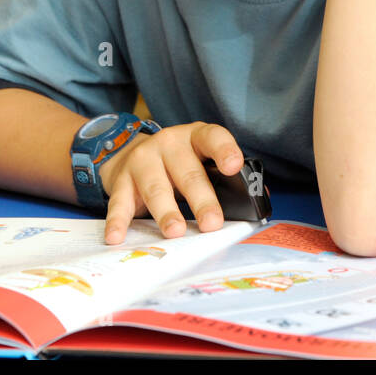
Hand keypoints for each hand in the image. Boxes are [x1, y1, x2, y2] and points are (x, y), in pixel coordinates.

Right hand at [101, 122, 243, 244]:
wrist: (130, 155)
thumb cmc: (178, 164)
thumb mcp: (201, 162)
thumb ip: (226, 179)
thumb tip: (258, 199)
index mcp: (195, 138)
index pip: (213, 138)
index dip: (224, 150)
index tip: (233, 166)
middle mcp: (168, 144)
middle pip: (188, 172)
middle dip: (202, 199)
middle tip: (212, 223)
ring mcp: (142, 161)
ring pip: (156, 188)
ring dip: (166, 212)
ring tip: (175, 232)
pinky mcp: (121, 181)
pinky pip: (119, 203)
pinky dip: (118, 221)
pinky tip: (117, 236)